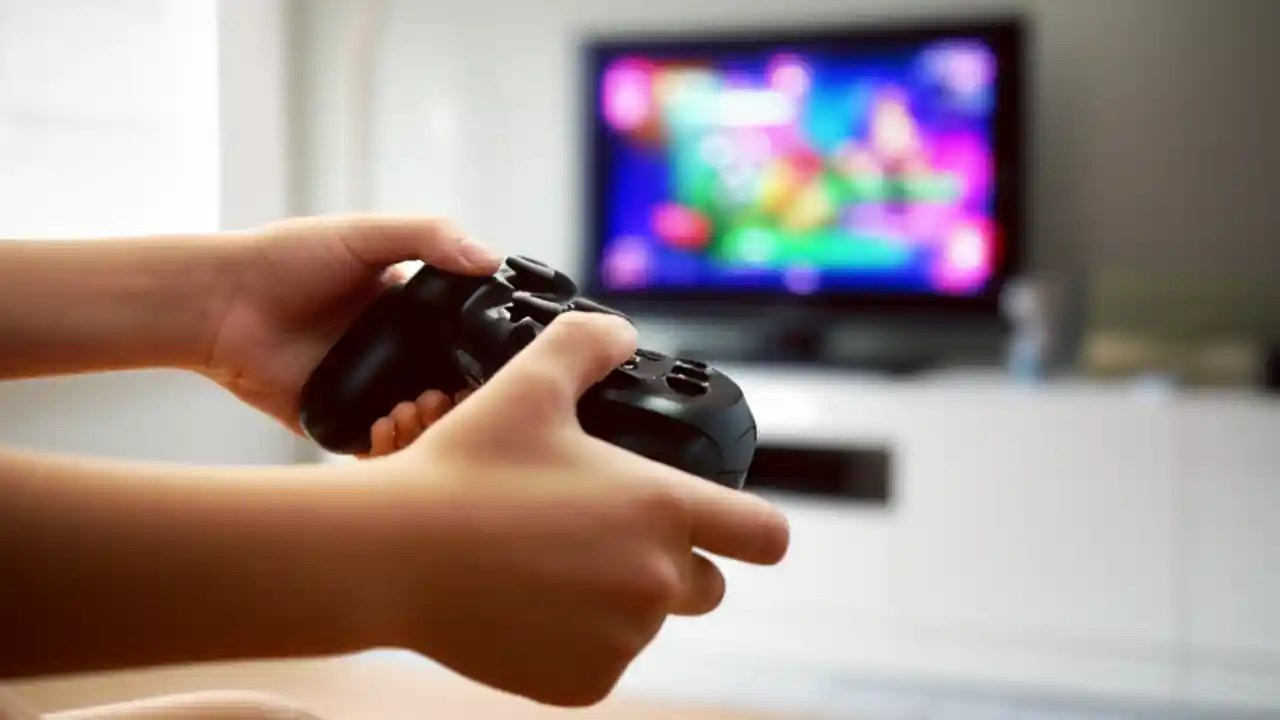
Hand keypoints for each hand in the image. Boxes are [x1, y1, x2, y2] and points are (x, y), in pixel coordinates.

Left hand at [202, 215, 500, 433]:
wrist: (222, 302)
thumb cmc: (286, 259)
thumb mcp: (366, 234)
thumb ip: (431, 236)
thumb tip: (492, 259)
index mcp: (409, 315)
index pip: (464, 345)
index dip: (484, 361)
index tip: (490, 366)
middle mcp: (394, 357)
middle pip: (451, 393)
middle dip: (460, 402)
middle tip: (445, 394)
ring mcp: (367, 393)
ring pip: (422, 427)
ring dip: (430, 426)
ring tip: (416, 407)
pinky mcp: (338, 423)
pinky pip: (378, 452)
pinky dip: (393, 449)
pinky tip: (387, 424)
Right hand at [356, 312, 790, 706]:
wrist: (391, 554)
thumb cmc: (462, 468)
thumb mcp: (528, 383)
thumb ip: (587, 345)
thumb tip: (619, 334)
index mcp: (661, 509)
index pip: (765, 534)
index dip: (756, 526)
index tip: (733, 521)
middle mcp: (655, 582)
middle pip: (708, 585)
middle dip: (674, 561)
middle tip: (608, 533)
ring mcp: (620, 640)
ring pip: (645, 622)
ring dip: (616, 599)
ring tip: (549, 562)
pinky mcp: (581, 684)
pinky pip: (601, 660)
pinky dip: (577, 640)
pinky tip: (528, 603)